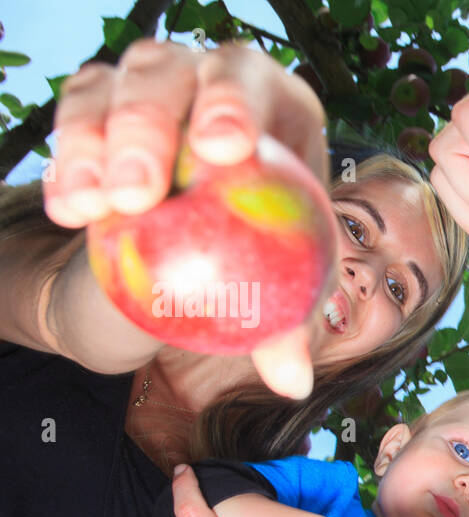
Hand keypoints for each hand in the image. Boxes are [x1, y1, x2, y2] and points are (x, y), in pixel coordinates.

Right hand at [47, 39, 330, 397]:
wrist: (193, 252)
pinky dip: (68, 165)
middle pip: (173, 74)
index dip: (236, 101)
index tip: (221, 151)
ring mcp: (148, 83)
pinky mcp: (96, 102)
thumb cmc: (256, 263)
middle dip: (150, 124)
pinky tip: (69, 213)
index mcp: (273, 102)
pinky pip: (72, 121)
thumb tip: (293, 382)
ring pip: (111, 88)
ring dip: (95, 146)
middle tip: (139, 194)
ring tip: (95, 210)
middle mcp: (206, 77)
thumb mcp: (279, 293)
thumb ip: (287, 326)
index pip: (254, 81)